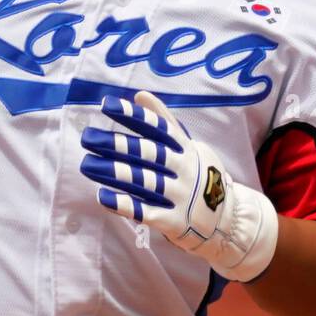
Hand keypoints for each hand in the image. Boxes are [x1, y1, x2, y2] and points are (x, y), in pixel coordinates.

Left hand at [79, 90, 278, 281]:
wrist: (228, 218)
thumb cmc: (201, 175)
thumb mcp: (189, 146)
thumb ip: (164, 121)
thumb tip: (140, 94)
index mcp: (185, 148)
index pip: (156, 127)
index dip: (131, 115)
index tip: (106, 104)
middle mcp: (183, 169)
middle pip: (147, 153)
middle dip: (116, 144)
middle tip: (87, 137)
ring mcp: (179, 195)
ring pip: (143, 181)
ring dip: (114, 172)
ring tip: (87, 164)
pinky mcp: (173, 220)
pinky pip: (146, 211)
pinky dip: (124, 204)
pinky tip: (102, 196)